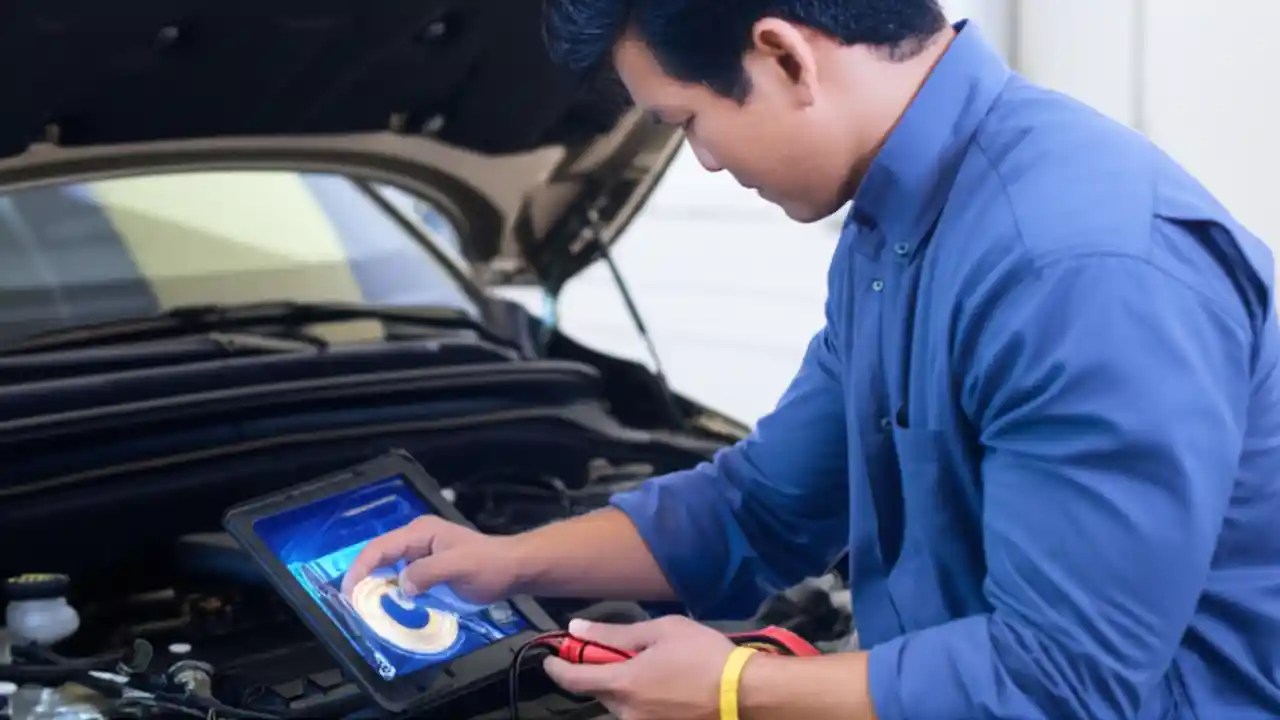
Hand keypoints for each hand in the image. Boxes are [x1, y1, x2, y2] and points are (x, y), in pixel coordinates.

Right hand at [340, 515, 521, 603]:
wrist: (513, 569)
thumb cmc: (489, 564)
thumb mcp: (459, 566)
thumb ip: (427, 573)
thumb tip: (401, 586)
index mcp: (421, 532)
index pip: (380, 547)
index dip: (360, 568)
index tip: (348, 592)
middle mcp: (416, 540)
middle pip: (379, 557)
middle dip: (362, 578)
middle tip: (350, 605)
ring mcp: (421, 554)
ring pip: (388, 569)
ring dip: (375, 587)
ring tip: (362, 609)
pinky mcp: (427, 570)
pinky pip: (401, 580)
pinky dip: (391, 593)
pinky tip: (386, 608)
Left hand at [543, 616, 736, 719]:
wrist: (745, 693)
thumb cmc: (703, 654)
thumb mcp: (660, 631)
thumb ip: (614, 632)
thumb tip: (576, 628)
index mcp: (623, 684)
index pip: (574, 680)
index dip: (557, 668)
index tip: (550, 658)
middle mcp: (627, 713)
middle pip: (599, 694)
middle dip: (600, 675)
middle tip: (618, 655)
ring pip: (620, 708)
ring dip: (624, 691)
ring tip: (653, 672)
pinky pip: (640, 716)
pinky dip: (643, 703)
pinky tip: (665, 689)